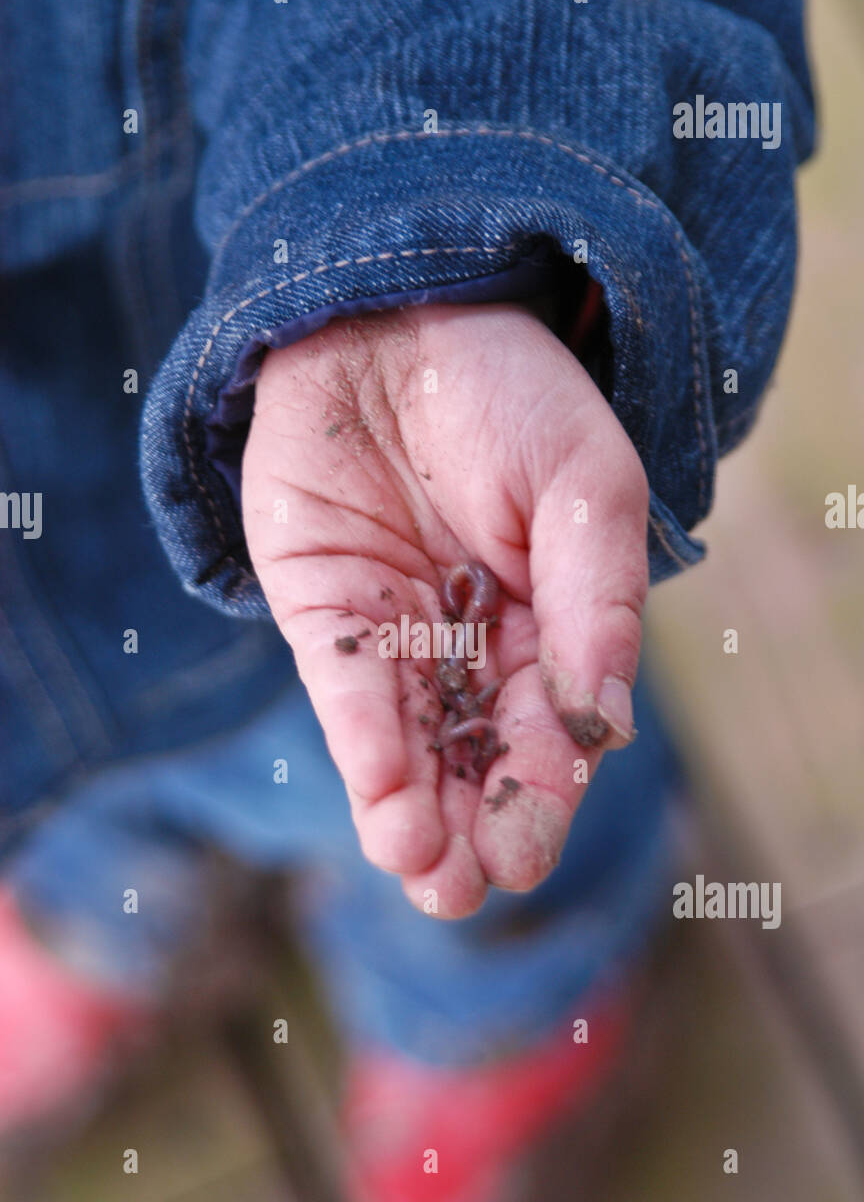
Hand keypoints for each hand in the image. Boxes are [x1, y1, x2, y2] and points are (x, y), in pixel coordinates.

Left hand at [243, 303, 647, 917]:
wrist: (398, 308)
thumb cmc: (511, 394)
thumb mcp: (586, 488)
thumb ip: (597, 602)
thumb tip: (606, 724)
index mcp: (548, 627)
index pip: (550, 733)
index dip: (541, 794)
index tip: (529, 851)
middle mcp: (469, 647)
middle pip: (473, 760)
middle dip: (471, 831)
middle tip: (467, 893)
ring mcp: (392, 636)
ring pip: (405, 747)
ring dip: (413, 816)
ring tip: (425, 878)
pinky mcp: (322, 614)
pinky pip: (342, 692)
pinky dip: (363, 747)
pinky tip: (384, 803)